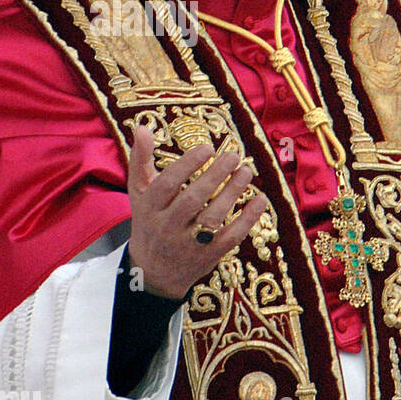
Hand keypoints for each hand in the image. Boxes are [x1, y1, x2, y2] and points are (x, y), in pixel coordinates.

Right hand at [126, 126, 267, 298]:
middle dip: (215, 176)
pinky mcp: (209, 256)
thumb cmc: (149, 221)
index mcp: (149, 207)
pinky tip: (260, 199)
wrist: (153, 272)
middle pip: (192, 200)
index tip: (208, 147)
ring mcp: (188, 243)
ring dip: (232, 193)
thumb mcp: (140, 192)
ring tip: (246, 171)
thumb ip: (141, 159)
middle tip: (233, 155)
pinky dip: (247, 219)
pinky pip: (230, 237)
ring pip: (212, 217)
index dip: (187, 165)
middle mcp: (166, 226)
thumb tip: (143, 126)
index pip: (167, 184)